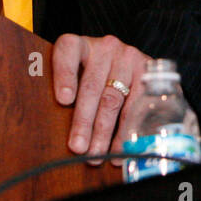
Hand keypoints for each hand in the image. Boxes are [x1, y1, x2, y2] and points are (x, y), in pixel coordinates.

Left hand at [52, 33, 152, 165]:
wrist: (129, 65)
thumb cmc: (92, 78)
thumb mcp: (76, 76)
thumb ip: (65, 95)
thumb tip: (53, 131)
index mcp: (80, 45)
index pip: (68, 52)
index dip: (65, 75)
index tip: (63, 100)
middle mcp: (105, 47)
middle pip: (91, 86)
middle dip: (84, 121)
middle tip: (78, 147)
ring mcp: (128, 57)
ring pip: (113, 99)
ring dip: (104, 131)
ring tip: (96, 154)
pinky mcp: (147, 71)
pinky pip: (137, 105)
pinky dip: (127, 130)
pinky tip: (120, 147)